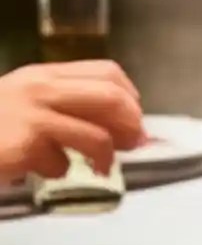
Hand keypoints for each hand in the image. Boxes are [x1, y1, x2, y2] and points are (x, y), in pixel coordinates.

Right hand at [0, 61, 143, 182]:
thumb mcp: (24, 103)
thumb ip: (63, 105)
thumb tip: (118, 125)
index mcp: (42, 75)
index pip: (107, 73)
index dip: (130, 97)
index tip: (134, 118)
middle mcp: (39, 89)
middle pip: (111, 98)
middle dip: (131, 124)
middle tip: (132, 145)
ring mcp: (31, 115)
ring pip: (97, 135)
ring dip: (105, 157)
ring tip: (99, 169)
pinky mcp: (24, 145)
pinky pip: (62, 163)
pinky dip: (60, 172)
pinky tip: (40, 171)